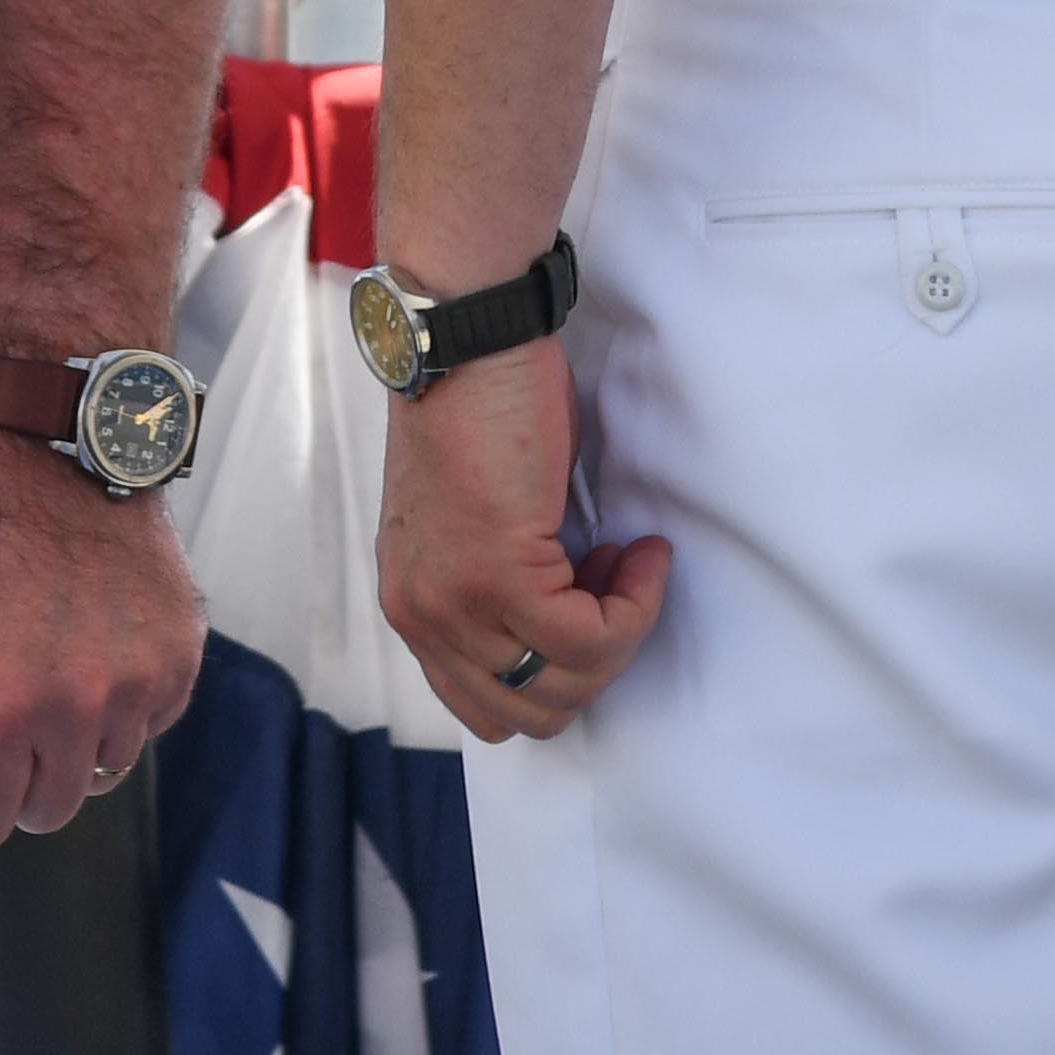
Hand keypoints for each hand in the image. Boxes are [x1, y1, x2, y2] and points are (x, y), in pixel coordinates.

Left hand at [0, 429, 203, 853]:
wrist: (58, 455)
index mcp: (2, 708)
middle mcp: (80, 707)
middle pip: (45, 812)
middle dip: (15, 774)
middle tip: (1, 698)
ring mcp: (139, 686)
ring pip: (98, 775)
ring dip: (70, 742)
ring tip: (47, 664)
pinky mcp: (180, 663)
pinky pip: (146, 730)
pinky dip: (120, 708)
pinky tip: (92, 648)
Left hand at [375, 354, 665, 737]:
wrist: (467, 339)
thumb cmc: (482, 405)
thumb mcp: (472, 522)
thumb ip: (497, 583)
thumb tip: (564, 622)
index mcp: (413, 604)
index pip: (483, 705)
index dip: (554, 671)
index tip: (588, 602)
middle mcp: (423, 617)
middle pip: (526, 714)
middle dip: (593, 665)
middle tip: (615, 586)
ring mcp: (456, 602)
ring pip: (564, 686)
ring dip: (620, 633)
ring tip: (630, 561)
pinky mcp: (498, 576)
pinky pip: (590, 638)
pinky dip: (635, 605)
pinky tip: (641, 553)